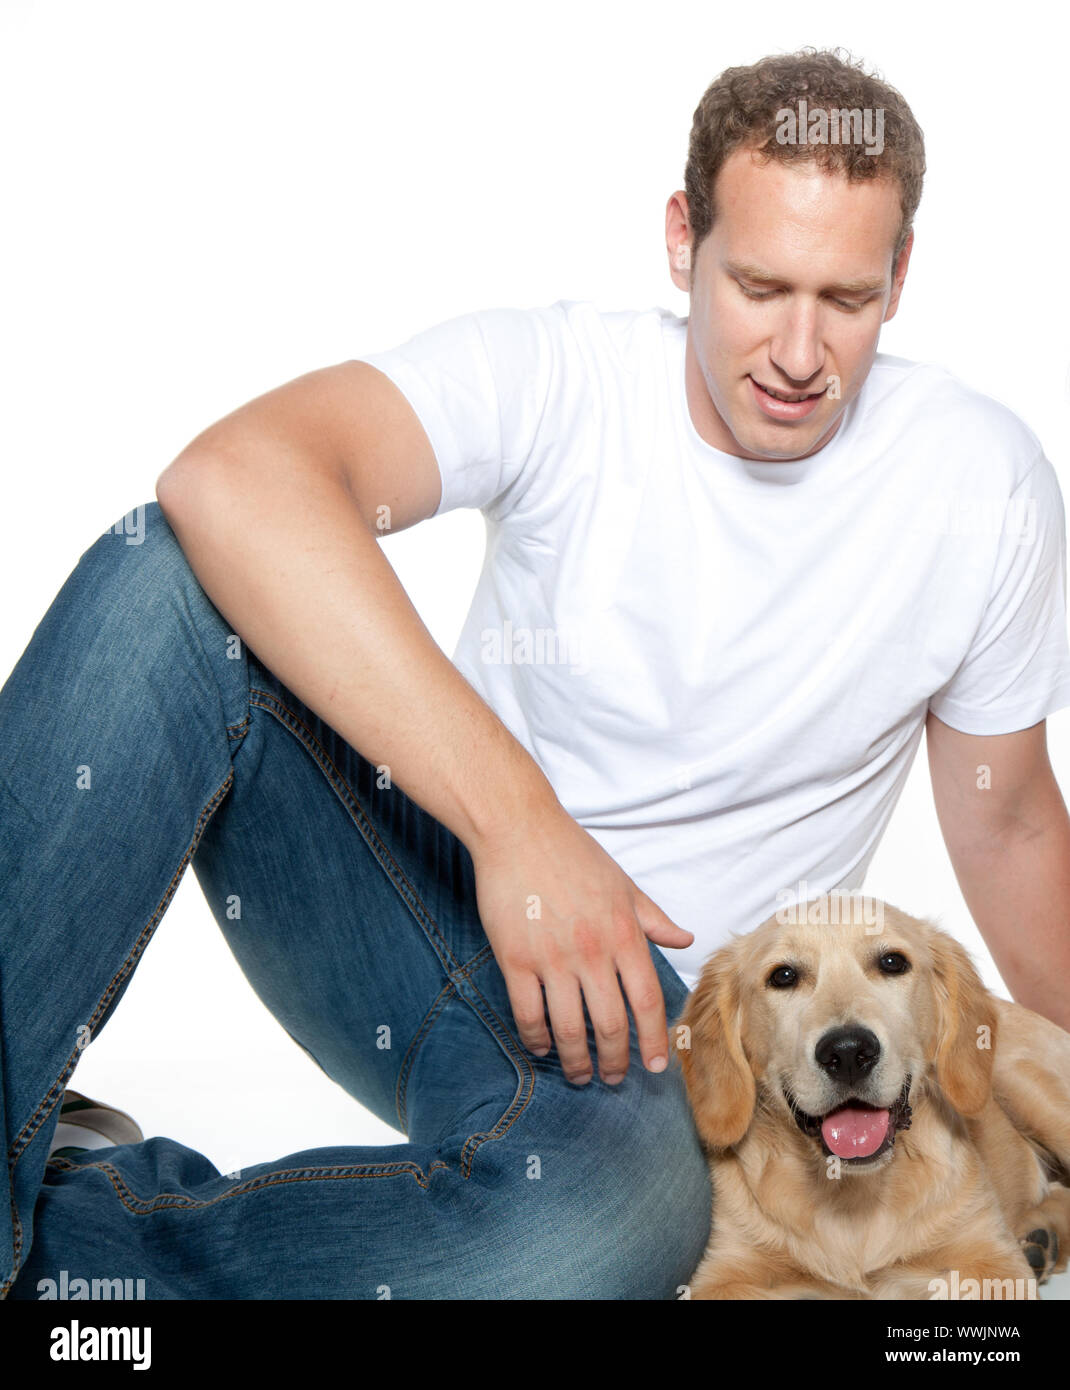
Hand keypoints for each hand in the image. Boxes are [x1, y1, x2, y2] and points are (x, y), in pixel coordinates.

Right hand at [469, 805, 693, 1084]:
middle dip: (615, 1061)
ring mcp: (553, 958)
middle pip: (612, 1024)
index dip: (655, 1039)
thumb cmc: (572, 852)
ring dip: (576, 1061)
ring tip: (579, 1073)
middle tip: (612, 1078)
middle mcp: (593, 952)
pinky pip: (529, 1013)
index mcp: (624, 934)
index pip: (649, 1001)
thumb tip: (685, 940)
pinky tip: (541, 1047)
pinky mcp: (515, 959)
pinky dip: (536, 1039)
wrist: (518, 829)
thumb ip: (653, 919)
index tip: (655, 1066)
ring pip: (570, 1029)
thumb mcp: (623, 884)